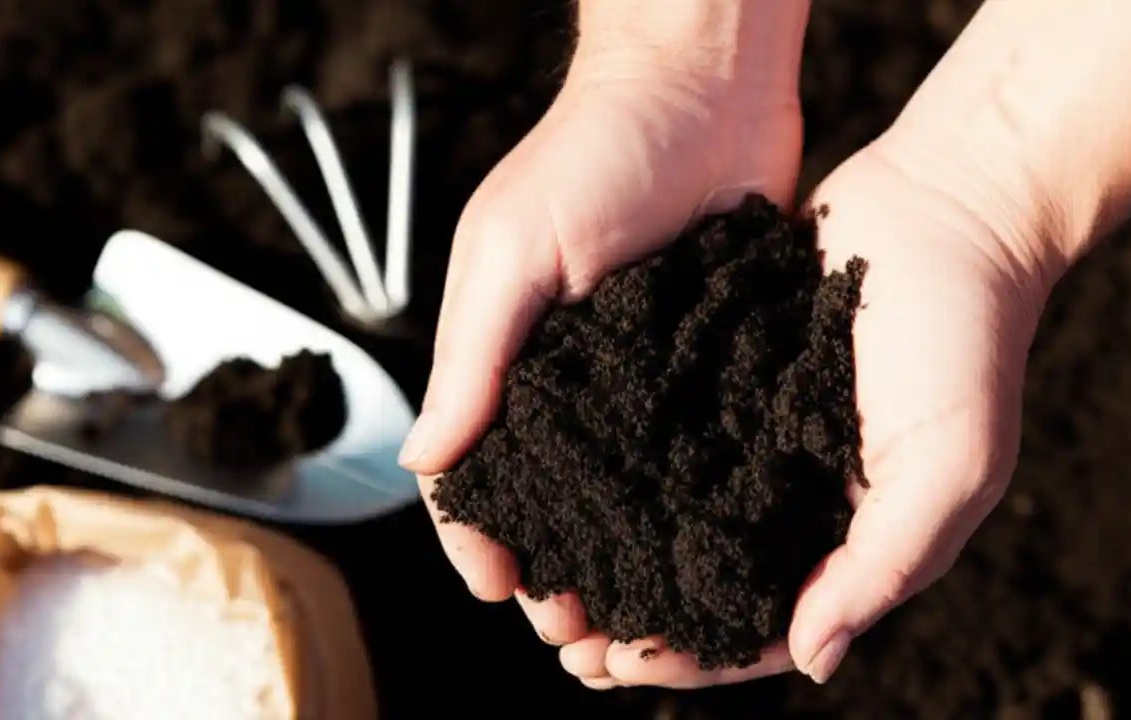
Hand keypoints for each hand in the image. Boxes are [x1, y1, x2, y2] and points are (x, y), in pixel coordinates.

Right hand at [398, 6, 808, 689]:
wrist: (706, 88)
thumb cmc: (597, 149)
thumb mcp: (515, 247)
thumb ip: (473, 354)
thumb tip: (424, 460)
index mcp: (505, 353)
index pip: (471, 465)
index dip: (474, 534)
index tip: (497, 589)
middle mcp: (566, 378)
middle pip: (545, 497)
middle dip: (550, 565)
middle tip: (574, 630)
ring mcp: (635, 380)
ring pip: (615, 492)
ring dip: (616, 555)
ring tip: (636, 614)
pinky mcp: (700, 370)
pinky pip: (683, 454)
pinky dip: (678, 507)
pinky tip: (697, 551)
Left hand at [554, 133, 1056, 689]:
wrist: (946, 205)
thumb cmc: (964, 340)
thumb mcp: (949, 466)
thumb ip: (883, 566)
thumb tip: (812, 662)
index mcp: (847, 534)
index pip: (764, 625)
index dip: (695, 658)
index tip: (617, 665)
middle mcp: (792, 496)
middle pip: (706, 579)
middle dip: (639, 616)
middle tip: (563, 637)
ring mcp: (756, 437)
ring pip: (676, 514)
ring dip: (620, 547)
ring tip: (552, 571)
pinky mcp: (726, 378)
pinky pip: (666, 435)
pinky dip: (623, 465)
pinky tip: (568, 476)